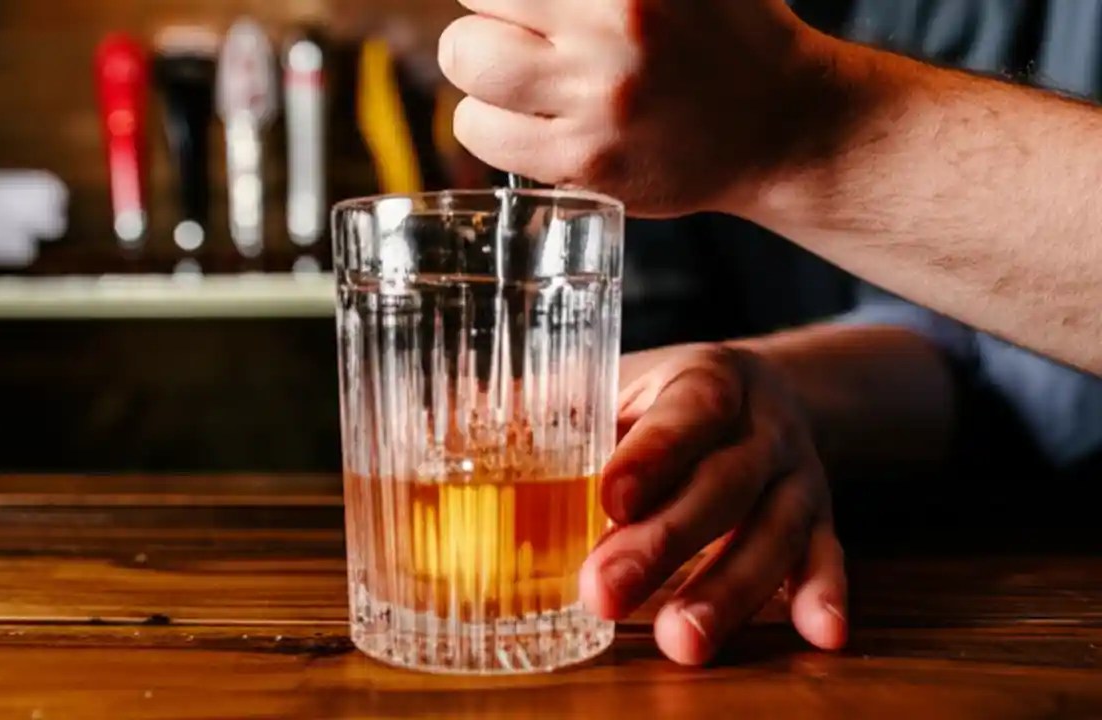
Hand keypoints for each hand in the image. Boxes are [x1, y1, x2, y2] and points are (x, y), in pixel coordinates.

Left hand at [437, 0, 838, 216]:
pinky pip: (480, 131)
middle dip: (488, 19)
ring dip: (479, 70)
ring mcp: (595, 101)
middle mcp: (613, 30)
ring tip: (519, 79)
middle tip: (518, 37)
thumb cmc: (725, 33)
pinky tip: (526, 121)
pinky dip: (487, 123)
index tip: (526, 8)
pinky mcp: (583, 163)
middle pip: (476, 0)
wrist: (780, 123)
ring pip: (466, 63)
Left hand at [579, 344, 847, 664]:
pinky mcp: (820, 519)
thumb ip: (552, 413)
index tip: (608, 497)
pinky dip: (822, 593)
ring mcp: (798, 475)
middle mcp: (763, 427)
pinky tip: (820, 635)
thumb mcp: (615, 384)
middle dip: (666, 542)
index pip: (684, 415)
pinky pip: (827, 556)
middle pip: (723, 485)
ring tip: (681, 642)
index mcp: (707, 381)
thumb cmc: (663, 400)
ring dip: (729, 591)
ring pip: (774, 532)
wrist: (764, 396)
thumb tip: (450, 430)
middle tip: (605, 592)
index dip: (651, 456)